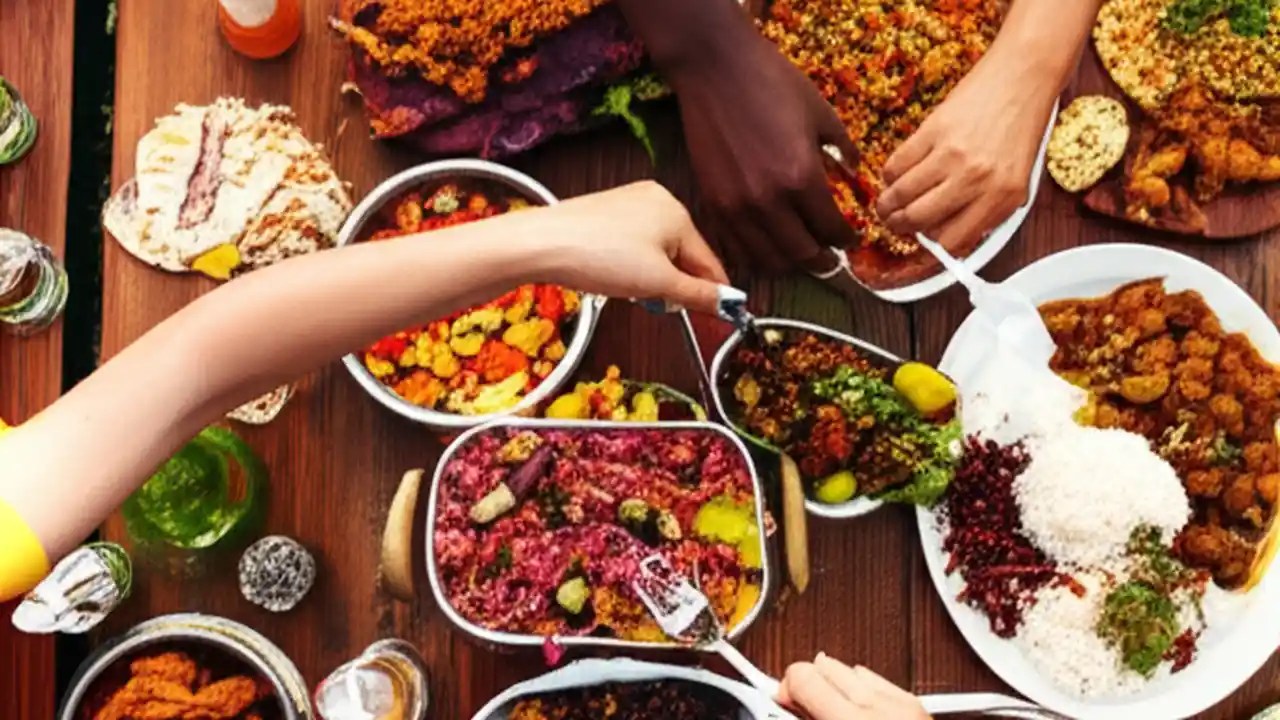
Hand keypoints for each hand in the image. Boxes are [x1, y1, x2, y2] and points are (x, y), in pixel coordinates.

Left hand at [538, 181, 730, 313]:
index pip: (708, 261)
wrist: (542, 244)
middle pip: (683, 254)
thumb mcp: (656, 283)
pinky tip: (614, 273)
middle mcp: (658, 200)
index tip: (720, 316)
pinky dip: (632, 264)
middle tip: (659, 303)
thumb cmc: (598, 255)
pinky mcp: (607, 211)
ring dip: (652, 276)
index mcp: (678, 213)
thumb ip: (697, 294)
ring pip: (658, 250)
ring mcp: (631, 202)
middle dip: (675, 284)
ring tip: (629, 287)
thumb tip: (726, 302)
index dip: (714, 293)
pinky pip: (635, 243)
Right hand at [664, 25, 855, 273]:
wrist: (714, 68)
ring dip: (790, 263)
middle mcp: (769, 202)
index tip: (851, 239)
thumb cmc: (772, 83)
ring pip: (769, 259)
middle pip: (802, 255)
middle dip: (822, 261)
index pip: (832, 230)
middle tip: (831, 259)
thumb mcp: (821, 114)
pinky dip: (757, 254)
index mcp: (802, 178)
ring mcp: (737, 207)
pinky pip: (738, 246)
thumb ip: (842, 151)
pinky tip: (768, 245)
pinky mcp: (713, 203)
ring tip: (800, 256)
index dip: (847, 240)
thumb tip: (855, 174)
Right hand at [777, 654, 928, 719]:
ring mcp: (900, 702)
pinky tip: (859, 711)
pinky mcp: (914, 703)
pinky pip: (876, 679)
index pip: (800, 676)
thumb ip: (807, 719)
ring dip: (834, 686)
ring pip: (849, 668)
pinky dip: (863, 690)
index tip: (775, 699)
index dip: (782, 686)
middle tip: (801, 709)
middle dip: (806, 685)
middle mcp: (877, 705)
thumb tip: (787, 707)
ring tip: (831, 711)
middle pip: (821, 665)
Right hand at [876, 43, 1057, 251]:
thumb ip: (989, 207)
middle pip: (920, 220)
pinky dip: (889, 175)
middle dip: (900, 227)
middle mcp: (977, 179)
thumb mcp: (1019, 177)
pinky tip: (893, 176)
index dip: (934, 242)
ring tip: (885, 205)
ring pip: (902, 195)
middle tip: (894, 223)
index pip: (954, 240)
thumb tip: (950, 231)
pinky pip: (897, 164)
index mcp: (1003, 196)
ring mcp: (952, 154)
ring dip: (887, 205)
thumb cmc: (1024, 124)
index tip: (926, 235)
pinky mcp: (932, 130)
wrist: (1024, 75)